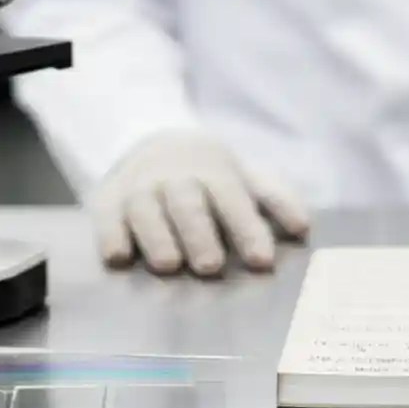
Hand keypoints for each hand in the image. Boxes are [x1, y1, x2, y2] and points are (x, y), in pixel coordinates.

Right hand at [90, 130, 309, 275]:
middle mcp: (174, 179)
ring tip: (168, 266)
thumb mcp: (244, 177)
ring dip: (156, 238)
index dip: (248, 230)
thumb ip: (274, 200)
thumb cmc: (208, 174)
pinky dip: (110, 236)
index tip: (262, 261)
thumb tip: (302, 228)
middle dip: (199, 235)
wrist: (150, 142)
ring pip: (146, 212)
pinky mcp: (107, 202)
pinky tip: (118, 257)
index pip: (234, 200)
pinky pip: (106, 219)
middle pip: (188, 205)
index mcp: (214, 172)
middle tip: (211, 266)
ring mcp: (138, 189)